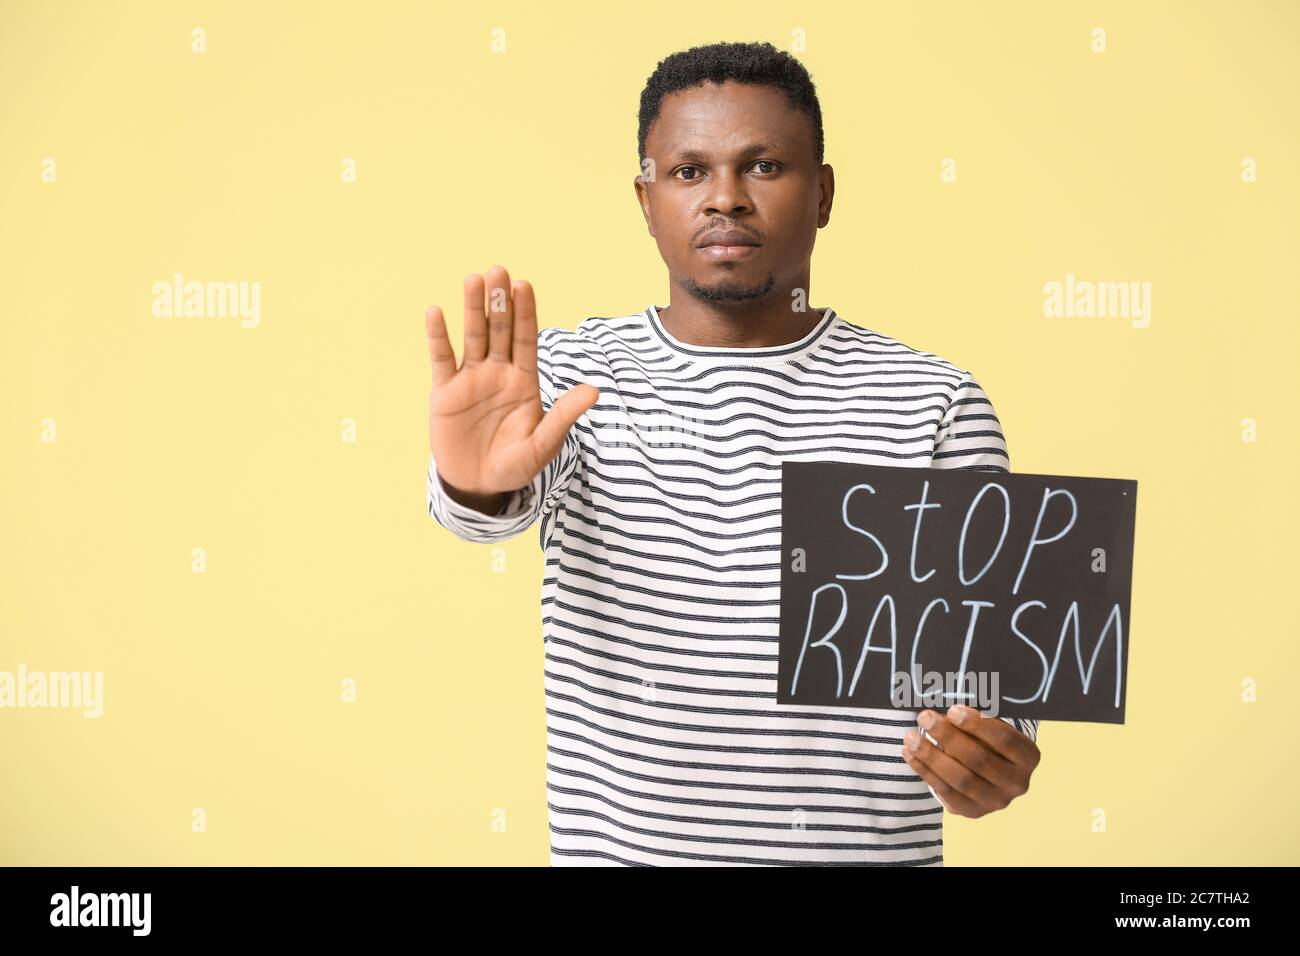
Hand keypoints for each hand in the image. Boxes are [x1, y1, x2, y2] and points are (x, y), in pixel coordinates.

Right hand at [425, 265, 598, 500]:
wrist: (478, 485)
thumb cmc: (515, 466)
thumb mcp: (543, 445)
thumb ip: (563, 416)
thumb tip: (594, 391)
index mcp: (524, 380)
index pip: (526, 339)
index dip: (526, 312)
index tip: (524, 285)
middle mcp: (498, 372)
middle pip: (500, 330)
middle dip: (500, 301)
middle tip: (499, 270)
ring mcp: (471, 378)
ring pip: (472, 336)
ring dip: (472, 309)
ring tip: (473, 279)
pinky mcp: (445, 391)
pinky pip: (441, 358)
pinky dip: (438, 336)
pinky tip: (436, 312)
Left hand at [901, 705, 1039, 817]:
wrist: (987, 770)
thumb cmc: (986, 736)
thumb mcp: (989, 722)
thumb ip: (975, 717)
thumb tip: (945, 708)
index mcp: (1028, 756)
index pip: (1004, 739)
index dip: (977, 724)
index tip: (952, 710)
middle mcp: (1017, 783)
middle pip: (979, 759)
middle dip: (948, 736)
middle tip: (925, 716)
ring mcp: (995, 801)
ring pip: (960, 779)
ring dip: (931, 755)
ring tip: (910, 737)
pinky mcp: (972, 811)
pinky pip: (945, 792)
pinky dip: (924, 770)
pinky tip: (909, 753)